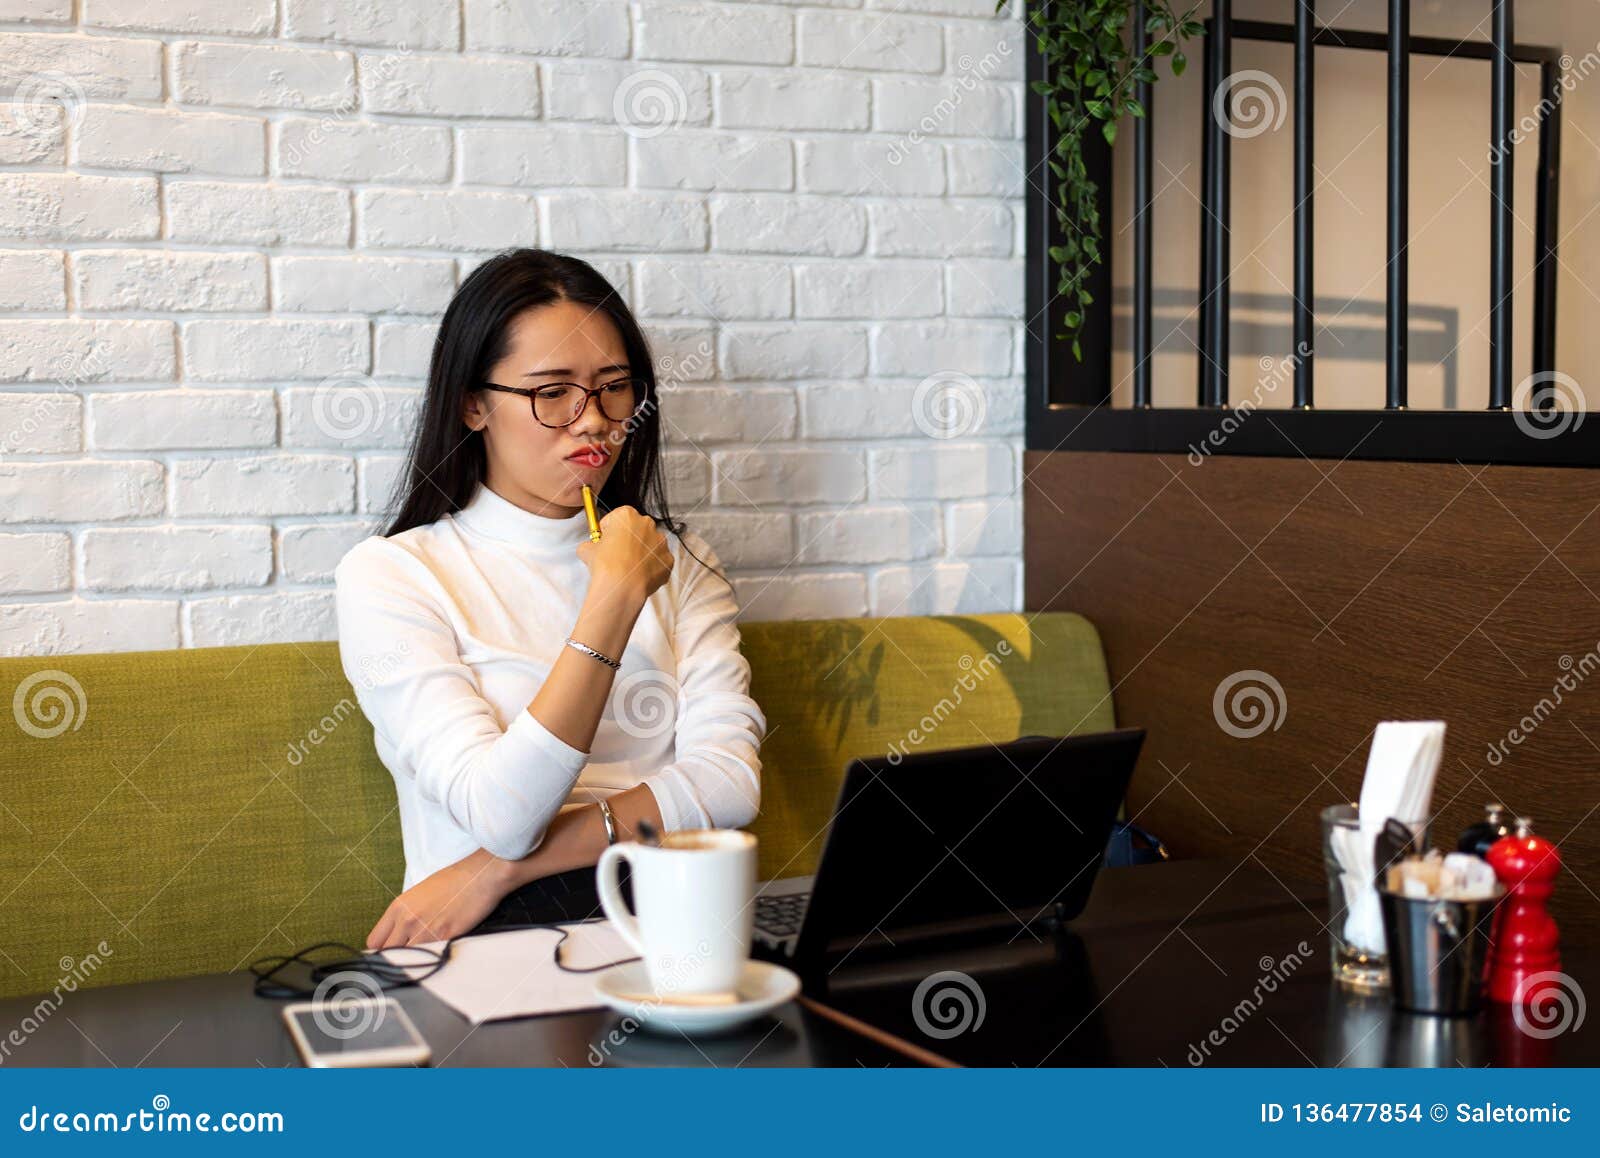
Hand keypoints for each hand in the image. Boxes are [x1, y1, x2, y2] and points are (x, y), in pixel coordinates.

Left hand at [366, 849, 512, 948]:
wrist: (479, 877)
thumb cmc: (453, 881)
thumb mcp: (419, 893)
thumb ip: (405, 914)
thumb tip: (399, 933)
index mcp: (398, 907)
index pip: (374, 941)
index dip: (381, 948)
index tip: (389, 951)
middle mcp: (407, 920)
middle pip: (387, 954)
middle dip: (395, 957)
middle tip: (407, 956)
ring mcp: (425, 931)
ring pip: (406, 960)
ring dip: (413, 960)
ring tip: (423, 956)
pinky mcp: (444, 939)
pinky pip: (429, 958)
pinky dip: (432, 958)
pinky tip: (438, 951)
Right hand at [576, 505, 673, 599]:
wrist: (622, 586)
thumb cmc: (605, 565)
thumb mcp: (586, 549)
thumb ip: (591, 544)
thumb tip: (591, 548)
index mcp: (627, 515)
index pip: (615, 519)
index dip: (608, 531)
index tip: (605, 541)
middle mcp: (647, 524)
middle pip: (636, 529)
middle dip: (627, 540)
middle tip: (615, 556)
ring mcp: (661, 542)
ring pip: (649, 545)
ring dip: (640, 553)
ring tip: (627, 567)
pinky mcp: (668, 560)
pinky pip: (658, 561)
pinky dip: (650, 567)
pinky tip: (638, 575)